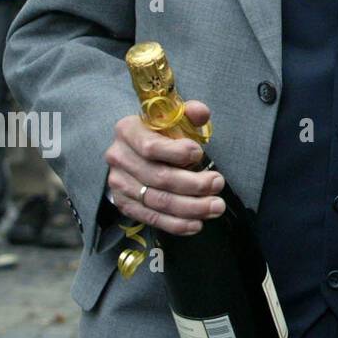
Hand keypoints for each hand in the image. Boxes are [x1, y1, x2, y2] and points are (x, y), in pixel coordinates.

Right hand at [104, 100, 223, 234]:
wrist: (135, 150)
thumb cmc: (161, 132)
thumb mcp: (174, 117)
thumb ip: (189, 113)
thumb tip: (201, 113)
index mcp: (128, 130)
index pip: (151, 147)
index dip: (177, 153)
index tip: (200, 153)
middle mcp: (119, 157)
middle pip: (158, 177)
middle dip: (193, 184)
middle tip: (219, 184)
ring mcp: (119, 184)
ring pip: (157, 201)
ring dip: (190, 208)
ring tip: (216, 207)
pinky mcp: (124, 204)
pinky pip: (150, 218)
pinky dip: (175, 224)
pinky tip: (196, 224)